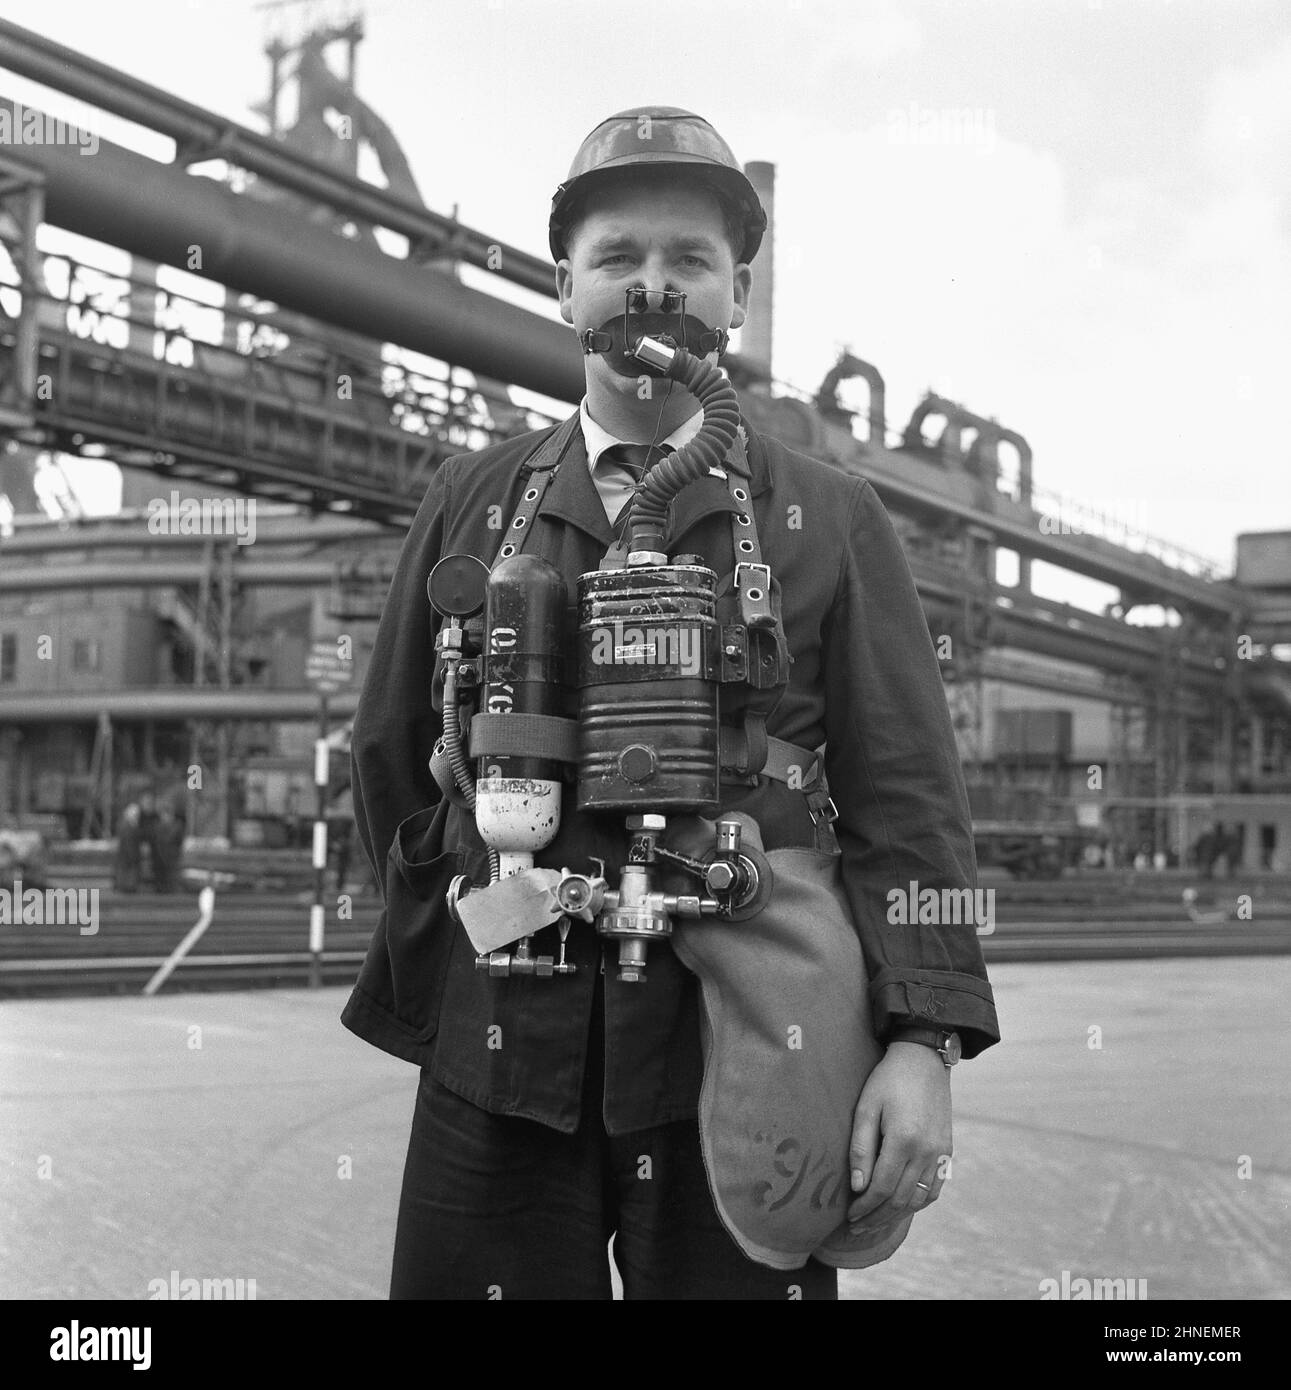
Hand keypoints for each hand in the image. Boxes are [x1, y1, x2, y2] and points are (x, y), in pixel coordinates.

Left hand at [846, 1042, 952, 1232]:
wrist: (923, 1060)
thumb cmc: (888, 1080)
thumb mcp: (865, 1107)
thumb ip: (861, 1148)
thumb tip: (858, 1187)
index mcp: (904, 1140)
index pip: (882, 1188)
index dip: (865, 1207)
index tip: (849, 1215)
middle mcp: (926, 1151)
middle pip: (901, 1199)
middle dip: (877, 1217)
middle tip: (857, 1226)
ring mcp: (940, 1153)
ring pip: (919, 1199)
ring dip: (896, 1215)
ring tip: (875, 1221)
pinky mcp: (947, 1150)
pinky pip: (935, 1189)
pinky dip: (918, 1204)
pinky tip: (902, 1207)